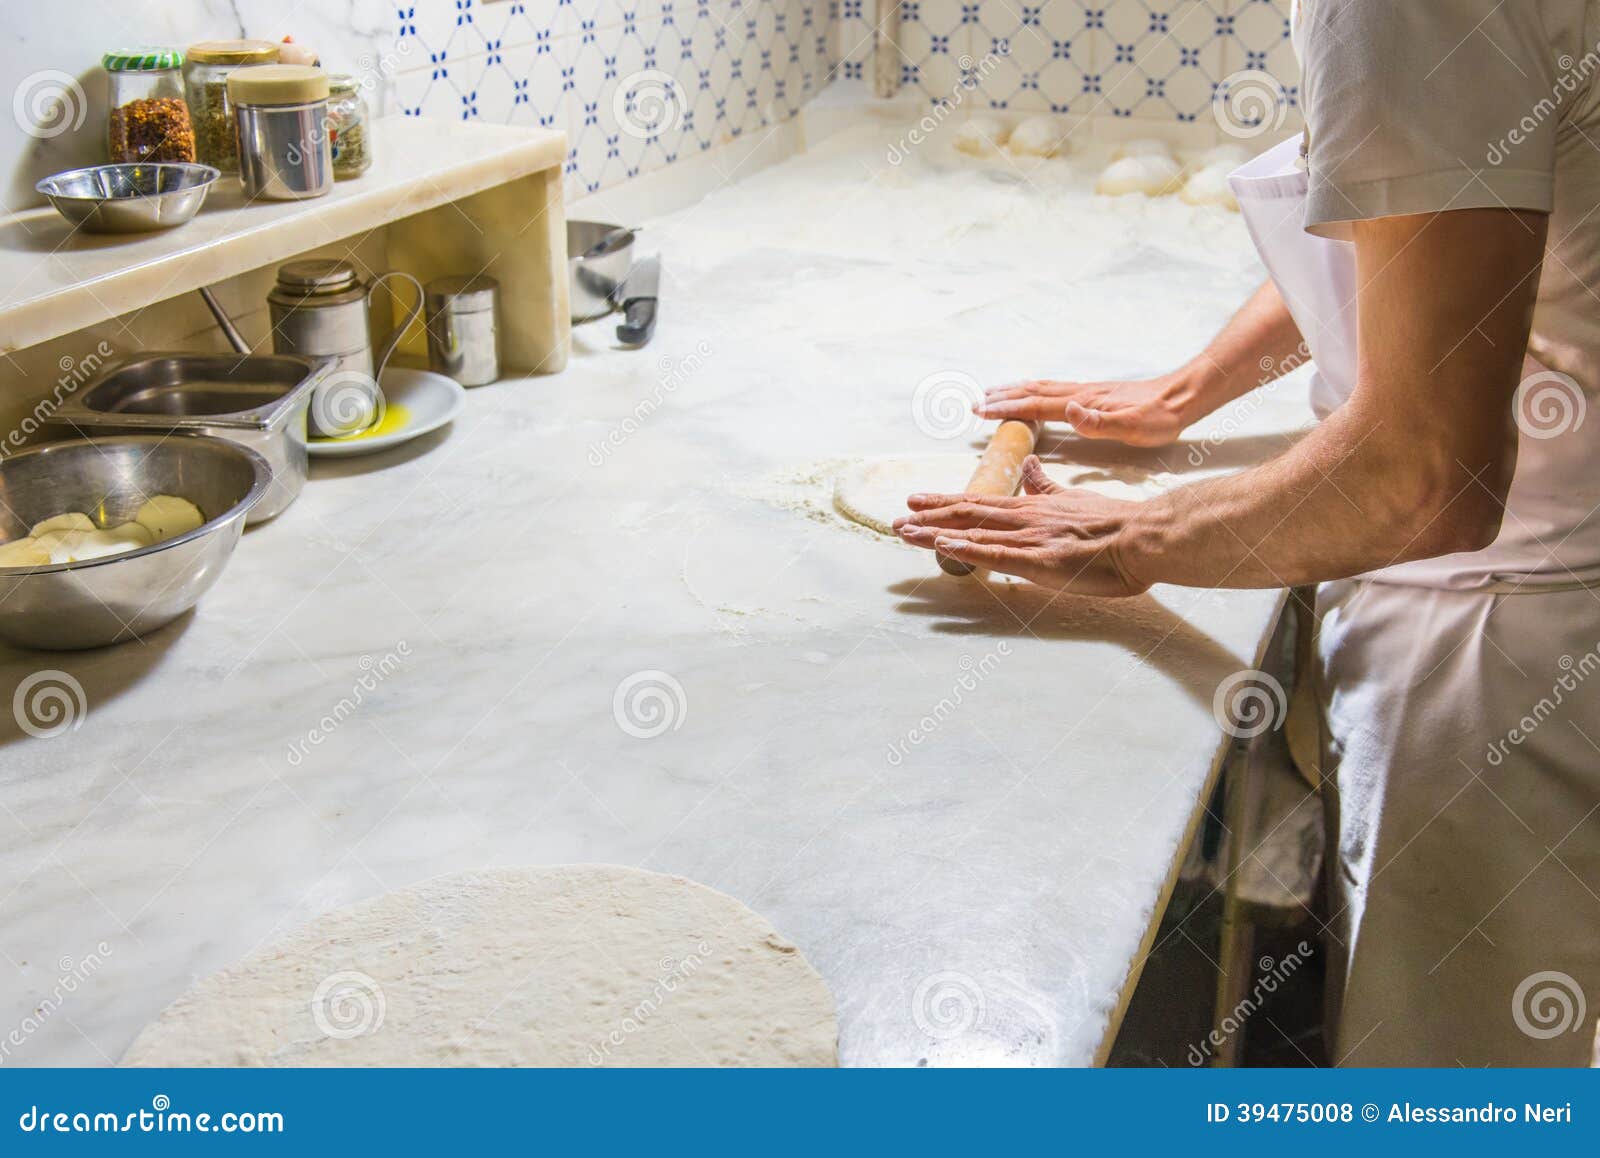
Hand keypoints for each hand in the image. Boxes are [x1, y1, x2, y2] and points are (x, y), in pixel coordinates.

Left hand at [893, 457, 1150, 596]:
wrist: (1143, 536)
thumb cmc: (1116, 523)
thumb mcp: (1074, 497)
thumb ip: (1046, 486)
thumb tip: (1028, 465)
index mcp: (1032, 506)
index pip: (980, 502)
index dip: (945, 501)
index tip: (917, 500)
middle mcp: (1024, 518)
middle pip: (967, 513)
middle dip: (929, 515)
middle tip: (898, 516)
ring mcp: (1030, 538)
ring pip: (973, 533)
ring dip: (935, 532)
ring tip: (904, 531)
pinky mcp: (1040, 560)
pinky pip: (995, 554)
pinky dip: (966, 549)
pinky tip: (942, 546)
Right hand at [975, 374, 1196, 446]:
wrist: (1182, 397)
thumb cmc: (1159, 418)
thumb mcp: (1131, 426)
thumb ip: (1098, 421)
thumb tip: (1069, 410)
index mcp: (1083, 403)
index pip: (1036, 405)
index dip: (1007, 408)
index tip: (982, 410)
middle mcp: (1080, 394)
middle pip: (1033, 392)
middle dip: (1003, 397)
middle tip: (977, 402)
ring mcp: (1087, 392)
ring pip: (1042, 388)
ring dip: (1016, 390)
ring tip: (995, 393)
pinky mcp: (1095, 395)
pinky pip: (1055, 389)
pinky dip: (1035, 389)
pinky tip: (1035, 392)